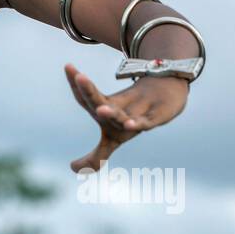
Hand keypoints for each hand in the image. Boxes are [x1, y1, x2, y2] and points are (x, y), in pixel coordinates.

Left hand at [62, 63, 187, 173]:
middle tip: (80, 77)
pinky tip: (130, 124)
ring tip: (101, 110)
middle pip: (99, 100)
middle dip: (88, 91)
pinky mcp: (154, 118)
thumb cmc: (132, 117)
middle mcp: (117, 109)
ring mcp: (135, 113)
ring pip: (120, 113)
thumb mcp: (113, 140)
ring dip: (110, 112)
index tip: (68, 65)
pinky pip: (144, 122)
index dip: (75, 86)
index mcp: (105, 110)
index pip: (85, 98)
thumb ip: (95, 157)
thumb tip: (71, 168)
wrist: (166, 95)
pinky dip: (137, 123)